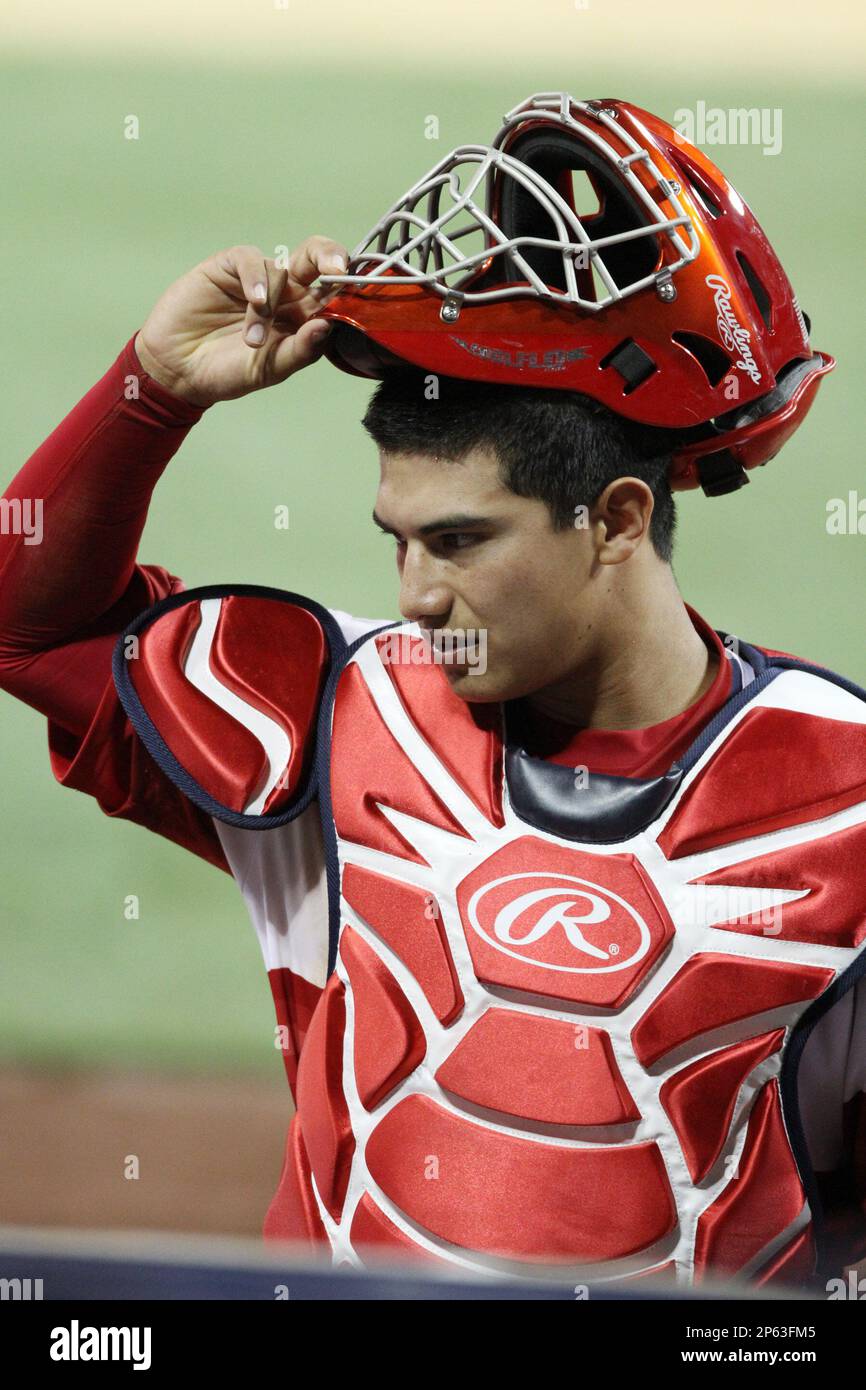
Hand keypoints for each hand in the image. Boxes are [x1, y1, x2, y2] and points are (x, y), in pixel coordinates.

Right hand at [133, 238, 348, 408]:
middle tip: (337, 267)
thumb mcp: (270, 369)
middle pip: (316, 260)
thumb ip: (301, 350)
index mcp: (302, 316)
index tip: (356, 287)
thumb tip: (328, 324)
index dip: (347, 285)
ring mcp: (257, 278)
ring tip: (252, 341)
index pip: (332, 291)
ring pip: (280, 268)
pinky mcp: (227, 268)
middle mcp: (285, 292)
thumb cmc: (227, 372)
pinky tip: (254, 301)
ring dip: (270, 306)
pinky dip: (256, 279)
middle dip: (331, 256)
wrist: (179, 371)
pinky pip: (250, 259)